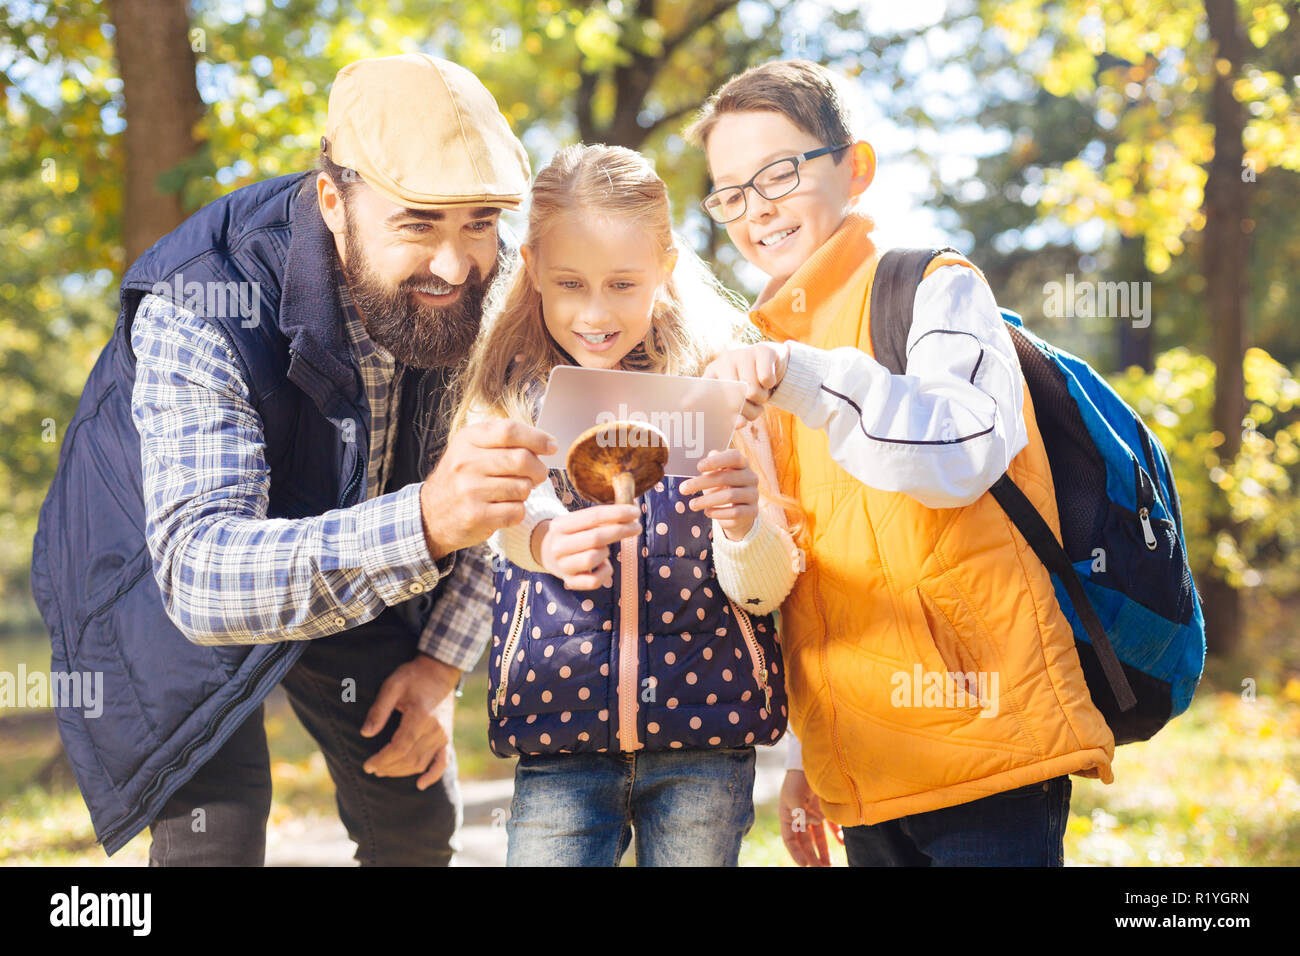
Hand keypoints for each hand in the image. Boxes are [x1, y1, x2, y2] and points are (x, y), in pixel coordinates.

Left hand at [361, 655, 459, 789]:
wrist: (441, 671)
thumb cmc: (413, 676)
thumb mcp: (392, 686)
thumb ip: (379, 710)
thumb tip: (366, 734)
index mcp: (420, 717)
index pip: (399, 748)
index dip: (382, 760)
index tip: (367, 765)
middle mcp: (434, 730)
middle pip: (409, 759)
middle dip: (387, 767)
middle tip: (371, 769)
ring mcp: (443, 735)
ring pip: (421, 763)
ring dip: (401, 772)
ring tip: (384, 771)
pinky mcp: (447, 737)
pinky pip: (442, 762)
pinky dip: (432, 775)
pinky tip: (420, 785)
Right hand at [421, 419, 556, 558]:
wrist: (431, 514)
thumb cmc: (461, 478)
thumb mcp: (472, 449)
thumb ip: (503, 440)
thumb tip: (546, 443)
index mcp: (467, 440)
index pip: (510, 431)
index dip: (537, 438)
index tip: (551, 446)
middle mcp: (466, 463)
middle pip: (521, 459)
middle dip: (539, 469)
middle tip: (538, 475)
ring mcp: (469, 490)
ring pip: (523, 487)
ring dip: (526, 492)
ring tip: (513, 493)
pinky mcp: (476, 516)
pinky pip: (517, 511)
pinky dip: (518, 511)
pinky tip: (505, 509)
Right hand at [535, 505, 640, 589]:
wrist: (548, 553)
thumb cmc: (574, 534)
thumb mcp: (579, 522)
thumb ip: (602, 518)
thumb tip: (632, 511)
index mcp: (559, 525)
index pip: (593, 516)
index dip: (618, 513)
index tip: (636, 512)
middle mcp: (558, 546)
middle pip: (596, 537)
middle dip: (621, 531)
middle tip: (637, 527)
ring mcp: (563, 566)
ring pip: (593, 558)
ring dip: (605, 552)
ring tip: (604, 550)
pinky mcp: (570, 582)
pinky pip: (595, 581)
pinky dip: (605, 572)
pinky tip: (604, 565)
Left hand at [679, 448, 758, 540]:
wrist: (739, 512)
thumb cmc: (723, 488)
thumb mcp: (715, 475)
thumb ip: (712, 466)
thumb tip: (709, 455)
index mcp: (742, 464)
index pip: (734, 457)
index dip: (717, 460)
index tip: (698, 467)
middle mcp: (751, 477)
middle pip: (726, 477)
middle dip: (701, 483)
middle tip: (683, 489)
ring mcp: (753, 495)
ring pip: (730, 496)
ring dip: (707, 501)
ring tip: (692, 505)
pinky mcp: (752, 512)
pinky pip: (735, 512)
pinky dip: (718, 513)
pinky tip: (707, 512)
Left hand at [704, 342, 790, 427]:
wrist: (772, 363)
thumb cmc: (751, 386)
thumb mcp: (739, 400)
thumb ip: (735, 415)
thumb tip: (740, 423)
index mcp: (712, 375)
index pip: (704, 392)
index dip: (704, 404)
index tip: (697, 410)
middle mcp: (723, 362)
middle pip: (734, 399)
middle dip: (748, 409)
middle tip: (752, 403)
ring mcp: (742, 353)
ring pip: (752, 392)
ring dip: (762, 398)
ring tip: (760, 389)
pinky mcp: (762, 350)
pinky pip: (766, 379)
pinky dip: (771, 385)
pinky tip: (767, 378)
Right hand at [780, 769, 842, 866]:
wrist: (809, 760)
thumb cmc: (797, 778)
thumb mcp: (794, 795)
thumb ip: (802, 812)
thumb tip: (816, 823)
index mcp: (787, 815)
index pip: (790, 839)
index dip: (796, 853)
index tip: (804, 865)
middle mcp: (799, 816)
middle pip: (805, 841)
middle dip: (812, 857)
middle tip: (820, 869)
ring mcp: (812, 812)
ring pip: (817, 836)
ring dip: (823, 850)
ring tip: (829, 864)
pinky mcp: (824, 807)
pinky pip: (830, 825)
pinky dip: (836, 834)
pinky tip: (842, 843)